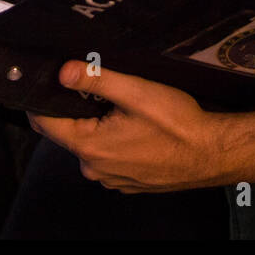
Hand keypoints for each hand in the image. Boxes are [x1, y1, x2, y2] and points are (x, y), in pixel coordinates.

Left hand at [27, 62, 231, 192]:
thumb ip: (95, 79)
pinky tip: (137, 130)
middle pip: (67, 132)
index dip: (43, 99)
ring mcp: (111, 179)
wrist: (212, 153)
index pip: (44, 123)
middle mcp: (95, 168)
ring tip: (126, 110)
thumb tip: (62, 71)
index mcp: (89, 147)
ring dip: (98, 126)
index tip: (51, 81)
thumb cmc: (178, 125)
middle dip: (77, 109)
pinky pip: (108, 158)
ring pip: (90, 144)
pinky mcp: (126, 182)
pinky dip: (115, 142)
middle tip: (104, 91)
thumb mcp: (136, 92)